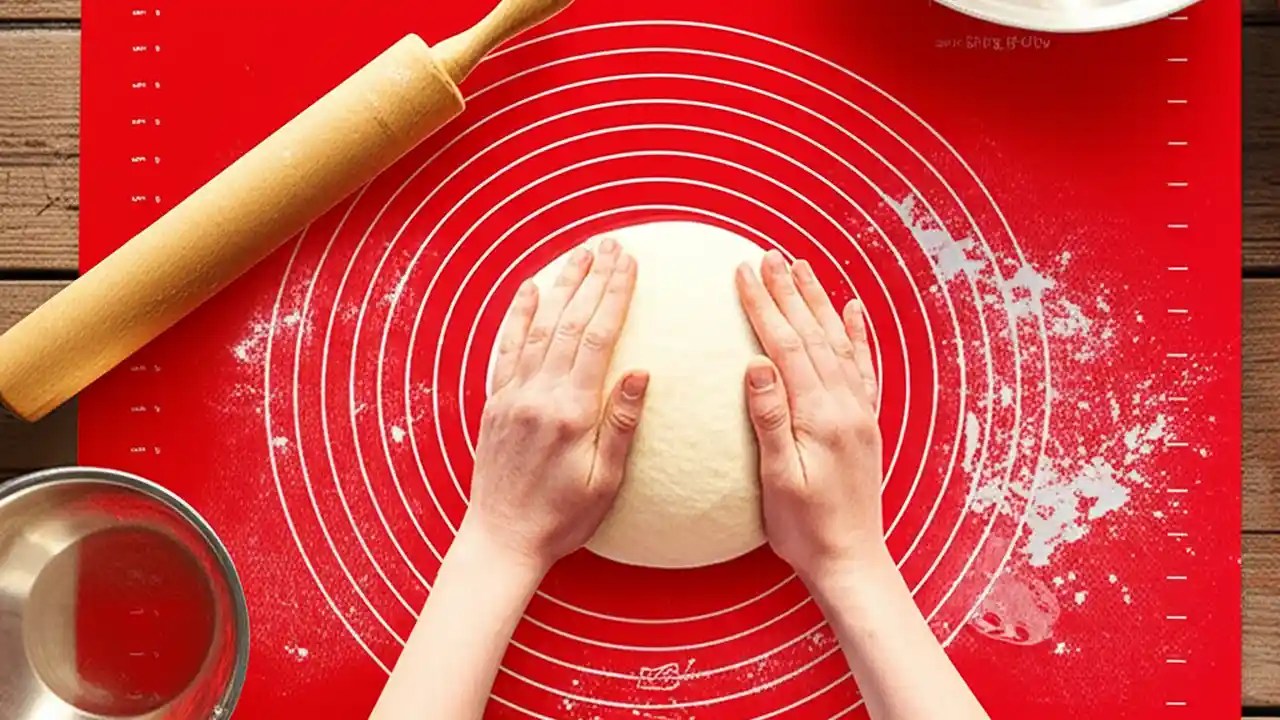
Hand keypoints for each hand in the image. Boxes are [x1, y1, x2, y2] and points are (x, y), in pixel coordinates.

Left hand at [466, 237, 648, 569]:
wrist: (502, 539)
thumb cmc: (562, 518)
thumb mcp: (605, 480)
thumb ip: (622, 423)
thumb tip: (642, 371)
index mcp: (571, 412)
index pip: (596, 338)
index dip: (614, 295)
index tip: (630, 263)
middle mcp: (537, 395)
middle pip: (568, 322)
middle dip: (592, 278)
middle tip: (611, 243)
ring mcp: (512, 395)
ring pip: (538, 327)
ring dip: (561, 286)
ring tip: (581, 253)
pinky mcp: (495, 403)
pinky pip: (506, 349)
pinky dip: (518, 315)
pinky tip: (531, 289)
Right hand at [736, 251, 885, 583]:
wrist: (851, 560)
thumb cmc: (804, 528)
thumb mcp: (777, 478)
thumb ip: (770, 420)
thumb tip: (757, 366)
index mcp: (820, 416)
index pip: (787, 346)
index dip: (764, 306)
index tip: (744, 273)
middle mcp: (846, 405)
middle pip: (813, 334)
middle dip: (788, 292)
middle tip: (767, 254)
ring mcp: (859, 411)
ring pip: (839, 341)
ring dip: (818, 301)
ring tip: (801, 267)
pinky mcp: (866, 422)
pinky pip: (865, 366)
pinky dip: (858, 334)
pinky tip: (853, 309)